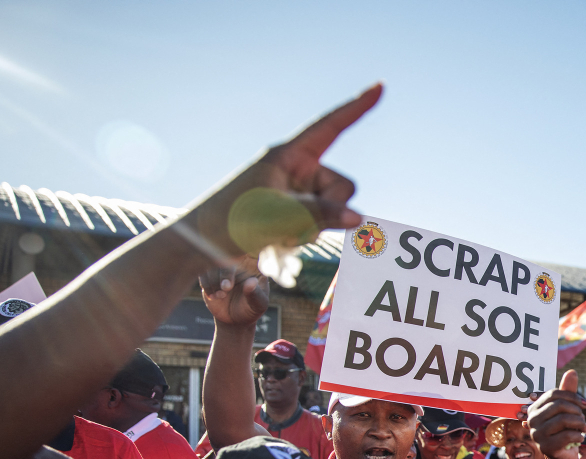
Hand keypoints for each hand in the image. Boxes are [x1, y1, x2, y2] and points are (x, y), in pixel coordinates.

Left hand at [191, 84, 382, 258]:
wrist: (204, 244)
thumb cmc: (233, 220)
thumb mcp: (278, 215)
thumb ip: (321, 214)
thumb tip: (359, 218)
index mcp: (289, 155)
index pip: (330, 126)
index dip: (357, 107)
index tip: (381, 87)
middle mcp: (299, 170)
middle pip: (343, 185)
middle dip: (331, 208)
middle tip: (295, 225)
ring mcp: (300, 193)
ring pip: (337, 209)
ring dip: (317, 227)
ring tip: (282, 235)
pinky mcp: (298, 214)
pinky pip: (324, 223)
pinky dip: (310, 234)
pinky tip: (284, 240)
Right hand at [200, 259, 269, 326]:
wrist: (235, 319)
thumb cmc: (251, 309)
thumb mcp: (258, 304)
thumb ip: (255, 293)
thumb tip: (251, 282)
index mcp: (252, 263)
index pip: (249, 250)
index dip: (242, 256)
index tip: (238, 275)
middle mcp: (236, 261)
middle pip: (227, 254)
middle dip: (225, 272)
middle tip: (226, 288)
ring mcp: (221, 266)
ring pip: (211, 262)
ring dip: (214, 280)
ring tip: (221, 296)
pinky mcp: (208, 274)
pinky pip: (202, 272)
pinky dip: (206, 284)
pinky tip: (214, 297)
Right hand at [528, 370, 585, 458]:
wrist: (564, 455)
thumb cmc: (565, 430)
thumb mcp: (567, 410)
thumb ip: (568, 391)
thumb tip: (572, 371)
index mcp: (535, 408)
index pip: (554, 394)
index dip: (573, 396)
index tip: (585, 404)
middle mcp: (532, 420)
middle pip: (560, 405)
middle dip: (577, 411)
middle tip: (583, 419)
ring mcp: (537, 435)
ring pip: (564, 419)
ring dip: (580, 423)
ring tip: (583, 428)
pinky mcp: (546, 448)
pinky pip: (568, 435)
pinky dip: (579, 435)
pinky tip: (580, 438)